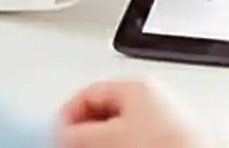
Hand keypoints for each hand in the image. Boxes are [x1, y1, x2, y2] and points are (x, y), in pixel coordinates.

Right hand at [59, 80, 207, 147]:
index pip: (88, 92)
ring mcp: (163, 118)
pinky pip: (135, 138)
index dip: (67, 114)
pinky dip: (122, 145)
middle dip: (85, 131)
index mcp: (137, 86)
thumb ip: (78, 133)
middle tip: (73, 146)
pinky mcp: (171, 137)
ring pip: (118, 128)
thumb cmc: (169, 143)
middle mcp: (152, 98)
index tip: (57, 134)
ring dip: (101, 141)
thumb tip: (62, 132)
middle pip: (103, 111)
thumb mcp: (109, 137)